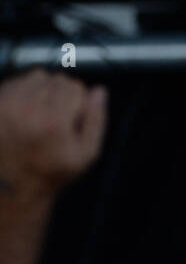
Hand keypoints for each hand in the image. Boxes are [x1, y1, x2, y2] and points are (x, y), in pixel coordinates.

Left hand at [0, 69, 107, 200]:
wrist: (11, 186)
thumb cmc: (50, 171)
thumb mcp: (85, 155)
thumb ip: (96, 120)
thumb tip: (99, 91)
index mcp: (53, 121)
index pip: (76, 88)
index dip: (78, 104)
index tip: (70, 122)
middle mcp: (28, 109)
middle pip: (58, 80)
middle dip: (61, 96)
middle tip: (54, 121)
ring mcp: (8, 105)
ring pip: (38, 77)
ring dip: (43, 91)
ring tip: (39, 115)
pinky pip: (19, 82)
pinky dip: (25, 92)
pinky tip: (24, 113)